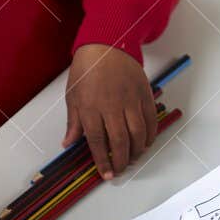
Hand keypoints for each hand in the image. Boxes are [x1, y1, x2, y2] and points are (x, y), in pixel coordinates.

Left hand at [63, 44, 157, 179]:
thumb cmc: (87, 70)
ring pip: (137, 133)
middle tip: (121, 170)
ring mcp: (130, 101)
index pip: (96, 141)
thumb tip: (68, 143)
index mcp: (90, 108)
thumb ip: (74, 122)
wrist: (107, 46)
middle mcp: (111, 106)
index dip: (102, 161)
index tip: (106, 174)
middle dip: (121, 160)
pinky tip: (146, 143)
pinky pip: (150, 120)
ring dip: (136, 150)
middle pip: (119, 141)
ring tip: (133, 158)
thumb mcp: (72, 96)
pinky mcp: (144, 95)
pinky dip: (150, 135)